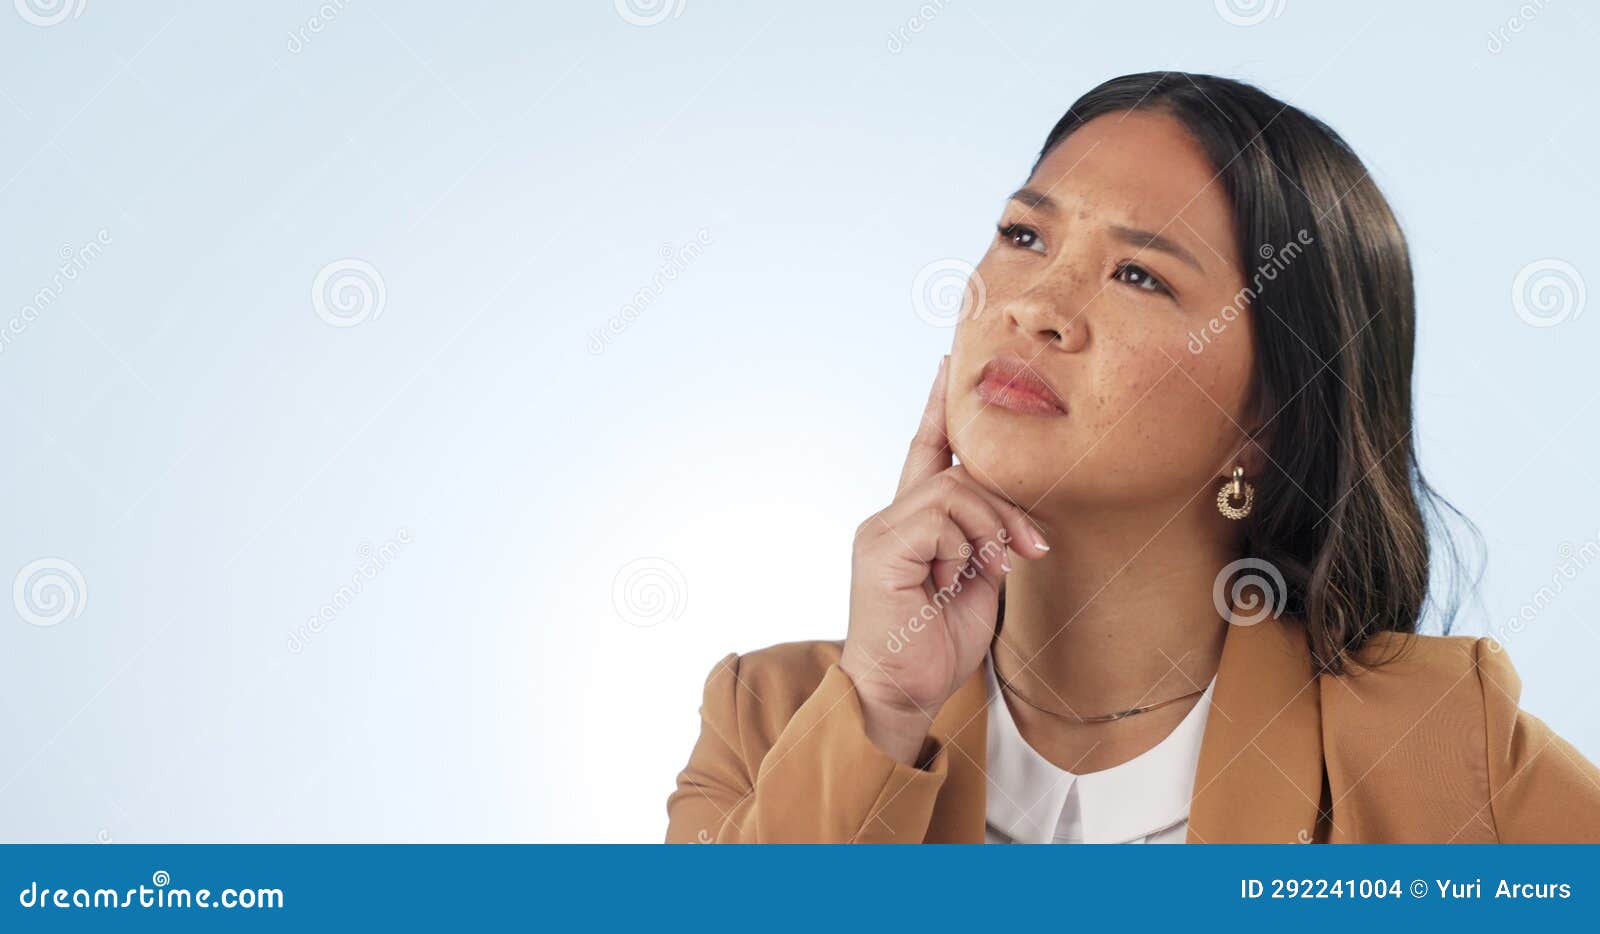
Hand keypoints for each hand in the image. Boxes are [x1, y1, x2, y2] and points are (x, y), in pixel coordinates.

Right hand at [839, 355, 1049, 763]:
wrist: (901, 695)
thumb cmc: (935, 647)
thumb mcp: (978, 584)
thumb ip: (987, 541)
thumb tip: (1012, 516)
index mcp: (910, 524)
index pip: (925, 450)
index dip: (939, 408)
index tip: (948, 362)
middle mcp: (889, 519)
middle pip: (959, 472)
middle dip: (1005, 505)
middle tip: (1033, 547)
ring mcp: (881, 532)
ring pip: (954, 490)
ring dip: (991, 529)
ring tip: (997, 570)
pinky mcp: (881, 549)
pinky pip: (939, 516)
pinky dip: (965, 545)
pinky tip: (957, 578)